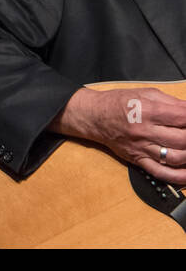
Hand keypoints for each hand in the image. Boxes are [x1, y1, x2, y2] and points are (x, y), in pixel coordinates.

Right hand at [53, 86, 185, 184]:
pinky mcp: (137, 159)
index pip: (182, 117)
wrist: (94, 116)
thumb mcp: (145, 93)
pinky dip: (179, 176)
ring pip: (176, 157)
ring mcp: (141, 147)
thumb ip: (172, 102)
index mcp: (147, 110)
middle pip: (182, 139)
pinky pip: (161, 172)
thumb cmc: (119, 103)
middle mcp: (145, 131)